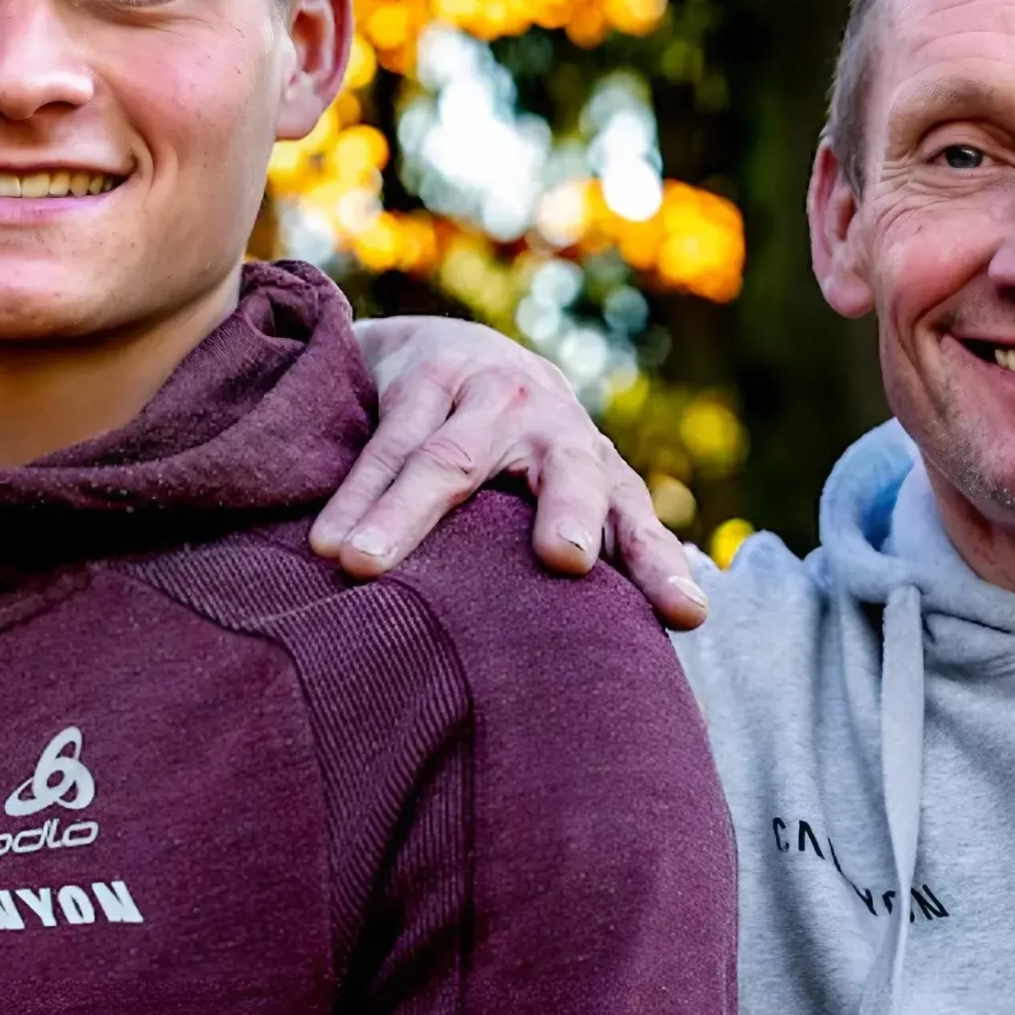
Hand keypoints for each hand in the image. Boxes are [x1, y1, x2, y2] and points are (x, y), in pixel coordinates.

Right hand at [316, 316, 710, 627]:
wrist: (452, 352)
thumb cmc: (514, 462)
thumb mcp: (558, 501)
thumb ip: (598, 561)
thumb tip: (656, 663)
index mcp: (599, 472)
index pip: (639, 524)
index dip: (662, 568)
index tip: (688, 615)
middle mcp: (556, 428)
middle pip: (568, 473)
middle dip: (570, 510)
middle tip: (568, 556)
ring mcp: (492, 395)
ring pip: (447, 465)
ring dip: (400, 517)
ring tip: (361, 567)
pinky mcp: (429, 376)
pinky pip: (387, 444)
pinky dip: (354, 495)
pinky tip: (327, 543)